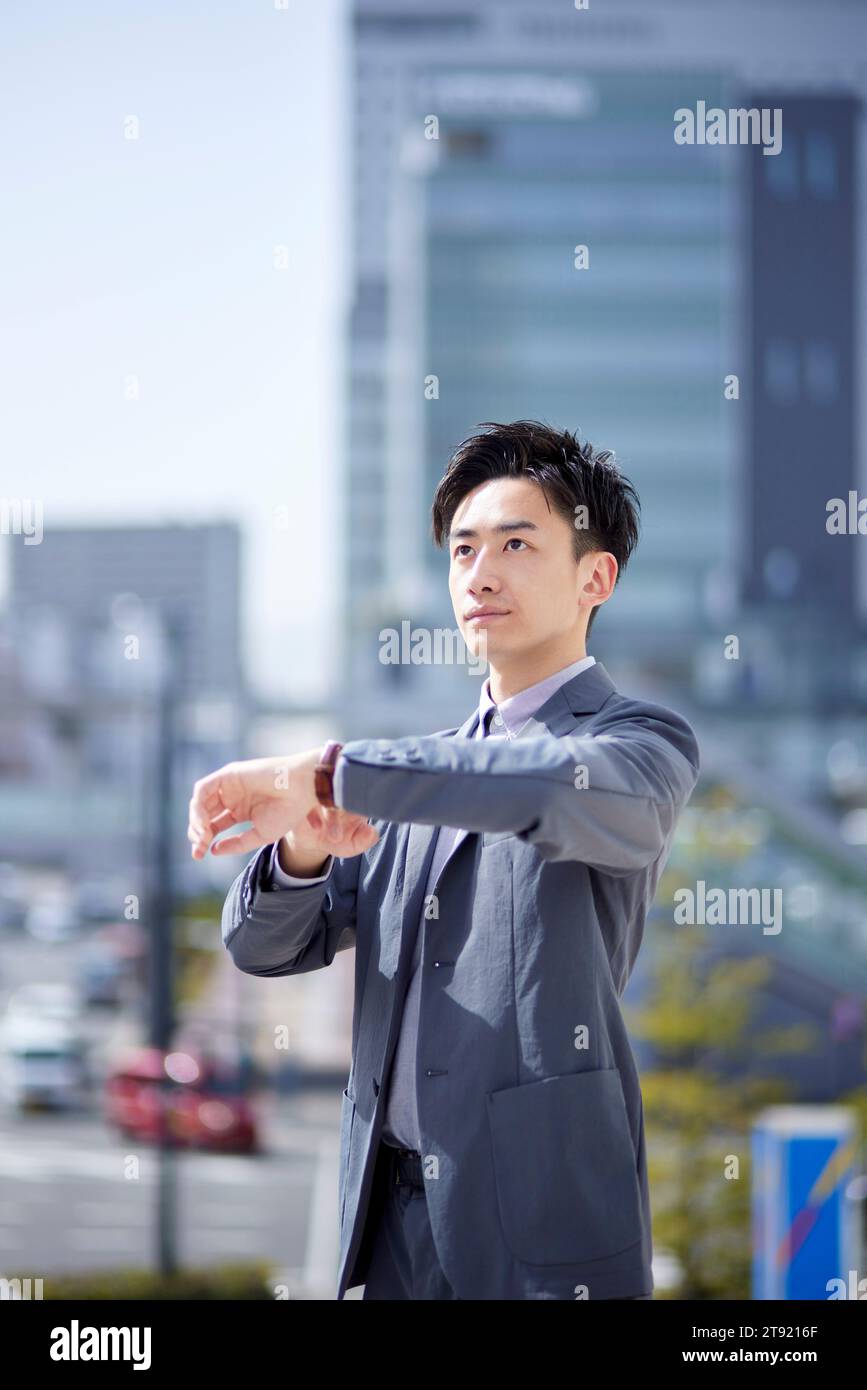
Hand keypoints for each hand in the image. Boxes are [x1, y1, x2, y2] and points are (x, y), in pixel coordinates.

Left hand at [187, 748, 376, 858]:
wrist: (301, 789)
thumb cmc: (287, 812)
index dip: (203, 841)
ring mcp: (229, 785)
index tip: (200, 856)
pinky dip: (199, 806)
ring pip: (199, 802)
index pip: (213, 826)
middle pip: (203, 816)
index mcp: (240, 811)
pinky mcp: (228, 774)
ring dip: (196, 821)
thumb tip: (213, 851)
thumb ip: (237, 844)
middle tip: (199, 848)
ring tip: (203, 836)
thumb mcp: (260, 836)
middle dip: (196, 833)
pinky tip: (205, 822)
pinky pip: (203, 789)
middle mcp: (232, 797)